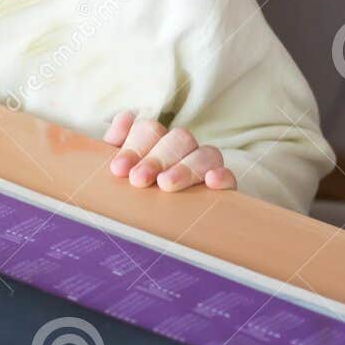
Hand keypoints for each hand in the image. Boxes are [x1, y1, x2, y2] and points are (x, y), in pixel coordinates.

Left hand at [103, 111, 236, 191]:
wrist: (164, 224)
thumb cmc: (137, 193)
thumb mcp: (124, 170)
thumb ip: (116, 146)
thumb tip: (122, 120)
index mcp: (156, 142)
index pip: (149, 131)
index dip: (134, 147)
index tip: (119, 169)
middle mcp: (183, 149)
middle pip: (178, 138)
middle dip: (156, 158)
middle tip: (139, 180)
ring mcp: (206, 166)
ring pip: (205, 153)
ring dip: (184, 167)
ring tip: (166, 184)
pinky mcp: (224, 187)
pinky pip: (229, 175)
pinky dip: (222, 175)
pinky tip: (211, 182)